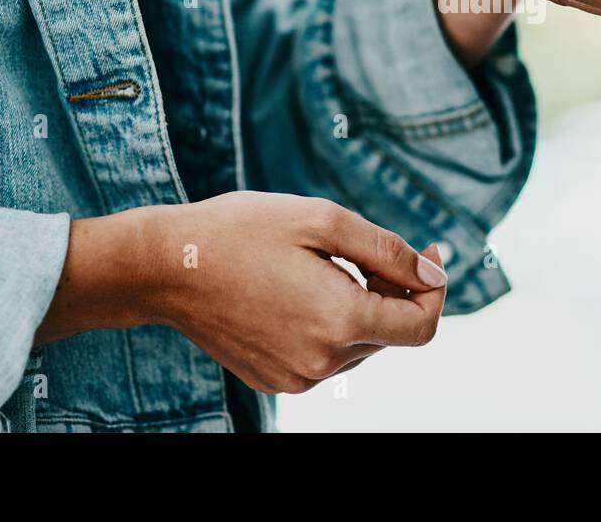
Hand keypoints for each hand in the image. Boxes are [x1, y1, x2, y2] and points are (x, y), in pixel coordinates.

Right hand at [37, 192, 447, 393]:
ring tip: (329, 267)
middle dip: (396, 292)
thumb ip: (388, 250)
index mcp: (339, 321)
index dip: (434, 288)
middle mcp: (321, 363)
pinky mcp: (274, 380)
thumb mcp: (324, 221)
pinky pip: (326, 357)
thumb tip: (434, 271)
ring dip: (363, 308)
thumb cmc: (243, 232)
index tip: (429, 252)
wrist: (167, 267)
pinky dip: (331, 325)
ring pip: (360, 346)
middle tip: (371, 251)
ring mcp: (295, 378)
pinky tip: (302, 290)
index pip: (421, 326)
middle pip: (392, 334)